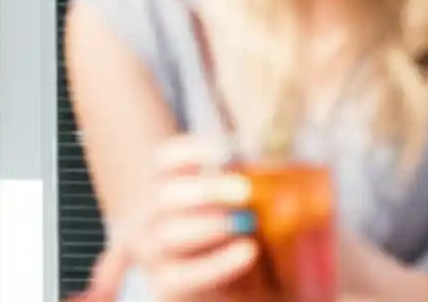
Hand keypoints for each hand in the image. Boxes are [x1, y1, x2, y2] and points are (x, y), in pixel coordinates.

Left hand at [127, 135, 267, 301]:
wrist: (179, 220)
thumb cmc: (220, 254)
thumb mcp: (236, 276)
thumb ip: (252, 269)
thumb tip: (277, 254)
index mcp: (168, 273)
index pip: (182, 276)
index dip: (216, 264)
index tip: (251, 250)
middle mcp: (151, 241)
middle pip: (170, 236)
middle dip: (210, 227)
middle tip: (248, 220)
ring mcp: (150, 204)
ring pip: (166, 197)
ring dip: (207, 191)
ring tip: (243, 189)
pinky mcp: (154, 171)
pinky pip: (164, 158)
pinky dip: (191, 152)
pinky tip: (224, 151)